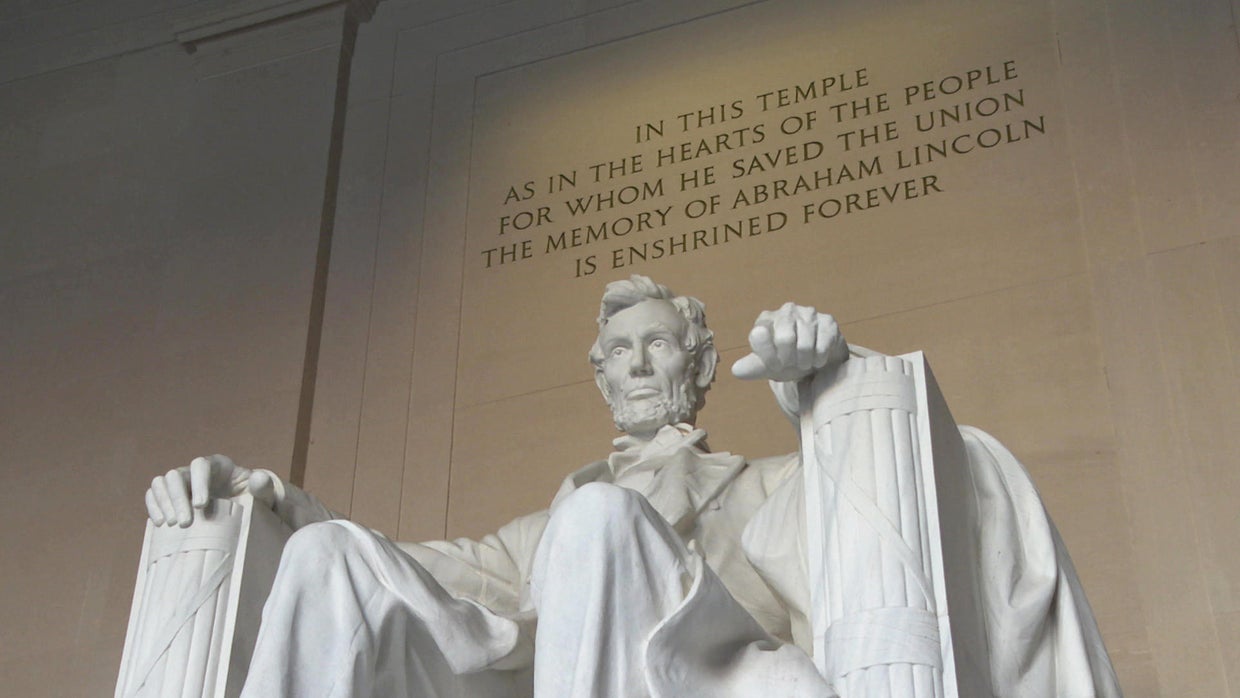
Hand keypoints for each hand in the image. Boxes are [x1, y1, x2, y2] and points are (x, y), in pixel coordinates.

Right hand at [144, 454, 277, 526]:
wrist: (248, 510)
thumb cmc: (256, 499)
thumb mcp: (265, 494)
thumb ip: (265, 487)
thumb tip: (259, 478)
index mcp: (218, 465)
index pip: (200, 466)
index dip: (198, 483)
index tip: (201, 506)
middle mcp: (195, 470)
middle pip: (176, 475)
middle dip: (177, 498)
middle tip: (184, 523)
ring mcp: (182, 483)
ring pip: (162, 483)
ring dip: (164, 503)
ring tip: (172, 524)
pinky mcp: (172, 497)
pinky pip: (154, 495)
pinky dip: (154, 507)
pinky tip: (160, 523)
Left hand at [731, 303, 847, 381]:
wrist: (817, 361)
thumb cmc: (787, 360)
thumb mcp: (767, 366)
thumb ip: (750, 367)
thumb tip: (736, 370)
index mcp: (766, 319)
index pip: (759, 336)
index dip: (768, 357)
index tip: (775, 365)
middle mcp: (786, 310)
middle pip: (784, 339)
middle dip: (788, 360)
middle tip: (791, 363)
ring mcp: (809, 313)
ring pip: (805, 345)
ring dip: (804, 361)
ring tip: (804, 362)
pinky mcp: (828, 322)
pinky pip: (822, 346)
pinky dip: (818, 360)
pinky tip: (817, 359)